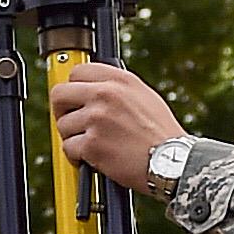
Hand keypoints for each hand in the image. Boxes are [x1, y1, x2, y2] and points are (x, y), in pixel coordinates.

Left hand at [49, 62, 184, 189]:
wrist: (173, 162)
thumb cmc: (161, 134)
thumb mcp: (144, 97)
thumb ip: (117, 89)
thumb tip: (93, 87)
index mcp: (120, 80)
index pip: (78, 71)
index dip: (73, 88)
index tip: (74, 99)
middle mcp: (106, 94)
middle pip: (60, 94)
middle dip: (62, 110)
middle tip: (71, 121)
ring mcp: (97, 118)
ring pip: (63, 125)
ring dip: (74, 137)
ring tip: (94, 144)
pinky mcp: (91, 144)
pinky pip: (68, 148)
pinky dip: (78, 157)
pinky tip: (95, 158)